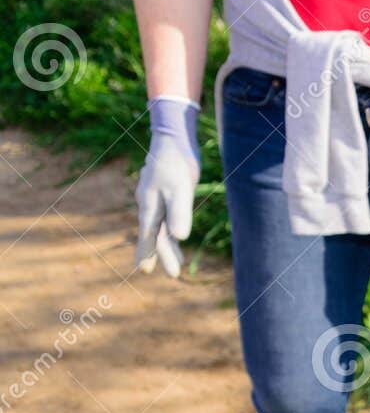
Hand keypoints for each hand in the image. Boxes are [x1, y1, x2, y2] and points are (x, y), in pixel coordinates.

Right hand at [135, 97, 199, 277]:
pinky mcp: (166, 194)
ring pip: (160, 227)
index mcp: (150, 204)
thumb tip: (180, 237)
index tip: (145, 270)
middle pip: (153, 233)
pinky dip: (171, 231)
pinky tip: (176, 240)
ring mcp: (156, 198)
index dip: (147, 252)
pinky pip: (166, 218)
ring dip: (165, 246)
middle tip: (156, 273)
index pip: (149, 234)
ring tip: (173, 266)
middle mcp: (150, 203)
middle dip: (157, 254)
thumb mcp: (181, 188)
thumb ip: (180, 212)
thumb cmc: (176, 163)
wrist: (174, 139)